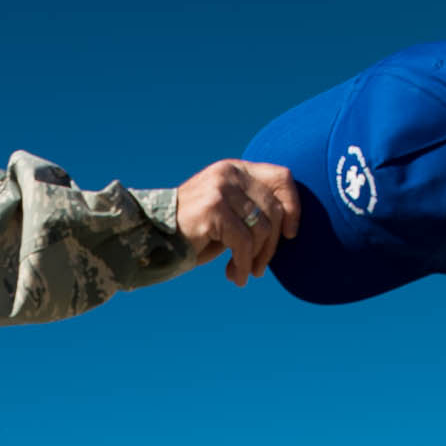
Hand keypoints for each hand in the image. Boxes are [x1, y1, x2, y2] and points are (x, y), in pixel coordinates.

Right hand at [174, 160, 300, 287]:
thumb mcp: (228, 213)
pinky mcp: (213, 209)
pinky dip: (243, 265)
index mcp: (236, 169)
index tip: (290, 234)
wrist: (152, 238)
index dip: (293, 207)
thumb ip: (253, 209)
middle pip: (274, 209)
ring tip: (245, 273)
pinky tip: (235, 276)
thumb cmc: (194, 231)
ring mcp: (220, 189)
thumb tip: (290, 227)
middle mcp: (229, 174)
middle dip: (271, 245)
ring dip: (256, 258)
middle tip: (260, 268)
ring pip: (262, 228)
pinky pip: (243, 242)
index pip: (281, 177)